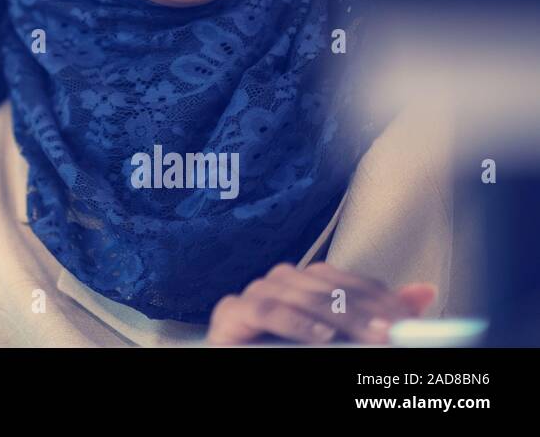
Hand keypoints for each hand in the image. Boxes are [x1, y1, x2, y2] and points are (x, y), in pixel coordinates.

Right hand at [206, 261, 436, 344]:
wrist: (256, 375)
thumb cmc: (295, 353)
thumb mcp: (346, 341)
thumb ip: (378, 319)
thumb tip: (423, 292)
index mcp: (304, 284)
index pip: (342, 278)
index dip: (376, 294)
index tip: (405, 318)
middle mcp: (277, 284)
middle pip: (321, 282)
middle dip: (360, 307)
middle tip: (391, 331)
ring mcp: (252, 295)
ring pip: (296, 291)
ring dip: (334, 313)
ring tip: (365, 335)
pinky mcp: (230, 313)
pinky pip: (264, 309)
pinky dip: (295, 320)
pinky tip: (321, 336)